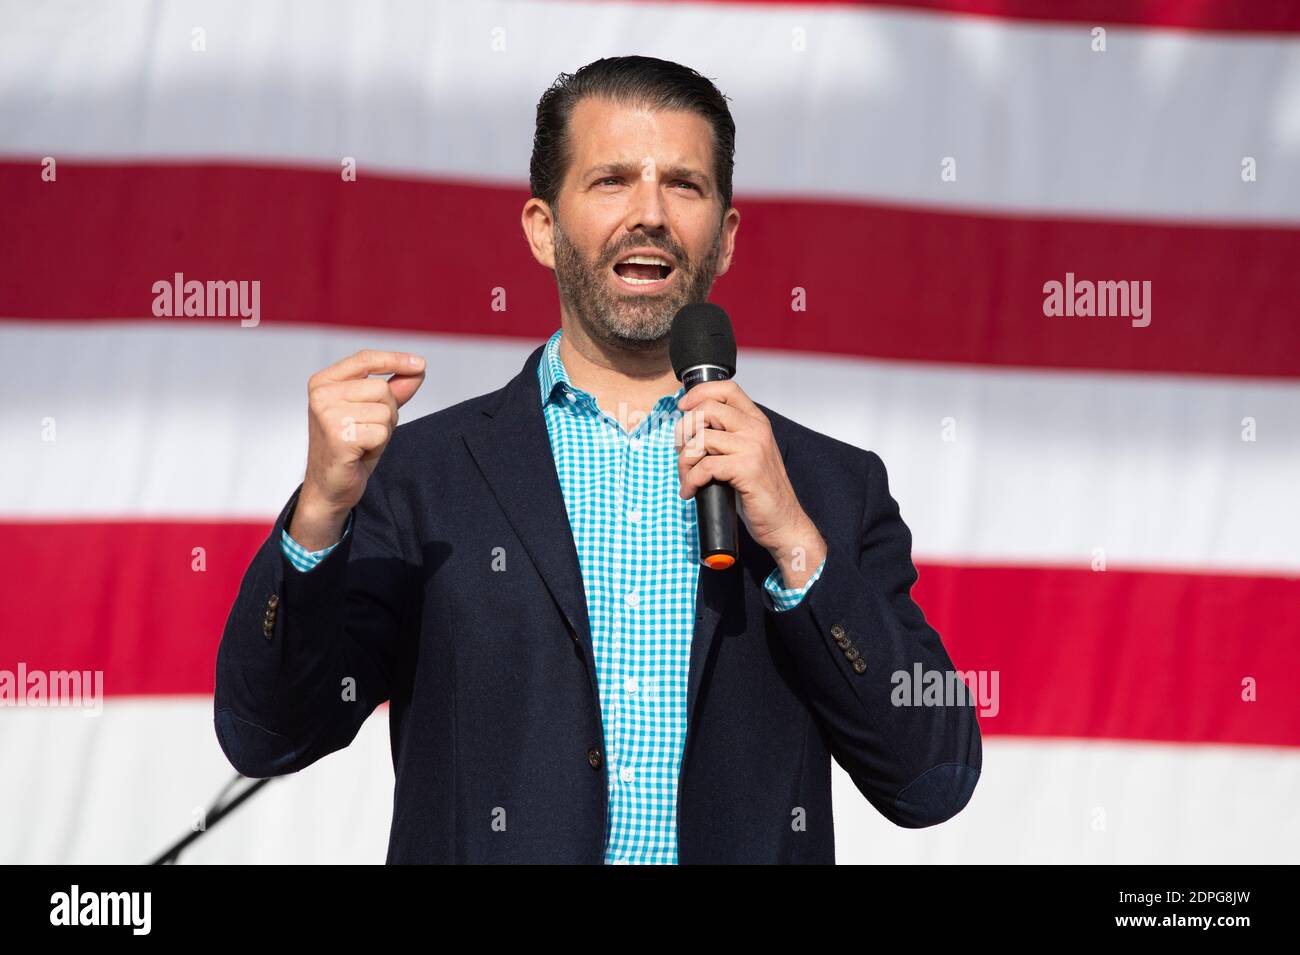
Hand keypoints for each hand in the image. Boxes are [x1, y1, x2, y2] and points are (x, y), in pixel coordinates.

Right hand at [291, 349, 424, 548]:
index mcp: (324, 382)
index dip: (395, 360)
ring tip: (362, 443)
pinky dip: (378, 446)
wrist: (330, 487)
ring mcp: (327, 414)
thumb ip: (393, 390)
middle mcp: (321, 394)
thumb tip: (418, 369)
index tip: (421, 364)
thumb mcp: (373, 413)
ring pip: (384, 411)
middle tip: (366, 431)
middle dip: (387, 412)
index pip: (365, 359)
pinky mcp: (339, 435)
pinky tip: (359, 454)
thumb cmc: (350, 448)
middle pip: (381, 388)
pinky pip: (381, 432)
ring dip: (383, 431)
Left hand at [675, 380, 825, 583]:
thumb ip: (726, 436)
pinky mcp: (746, 469)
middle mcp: (756, 430)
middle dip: (684, 430)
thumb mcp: (746, 454)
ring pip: (701, 439)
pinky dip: (691, 480)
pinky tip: (690, 492)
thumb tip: (690, 426)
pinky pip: (705, 466)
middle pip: (707, 409)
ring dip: (684, 461)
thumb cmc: (759, 491)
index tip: (683, 407)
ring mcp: (752, 448)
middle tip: (682, 451)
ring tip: (687, 477)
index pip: (726, 389)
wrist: (783, 522)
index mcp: (756, 422)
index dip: (699, 393)